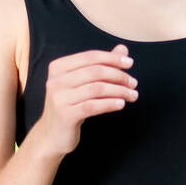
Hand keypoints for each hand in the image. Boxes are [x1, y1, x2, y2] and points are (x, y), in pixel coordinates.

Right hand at [35, 44, 137, 158]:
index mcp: (58, 67)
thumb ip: (102, 65)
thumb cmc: (70, 105)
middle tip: (133, 83)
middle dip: (118, 76)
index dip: (112, 58)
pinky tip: (121, 104)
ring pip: (97, 88)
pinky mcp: (66, 115)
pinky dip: (110, 103)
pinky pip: (93, 106)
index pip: (90, 56)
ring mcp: (59, 98)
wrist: (52, 135)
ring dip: (119, 91)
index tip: (130, 64)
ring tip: (133, 95)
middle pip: (95, 71)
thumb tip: (123, 49)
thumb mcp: (82, 83)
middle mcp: (56, 81)